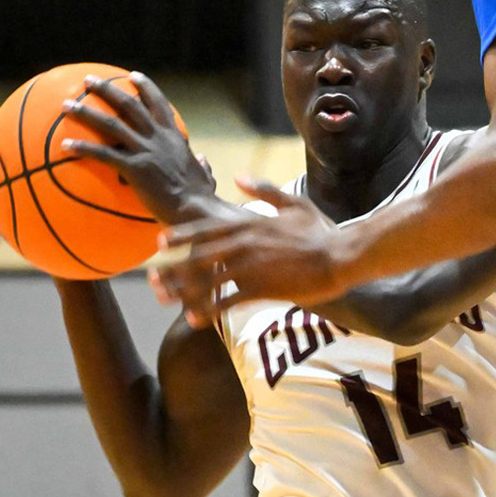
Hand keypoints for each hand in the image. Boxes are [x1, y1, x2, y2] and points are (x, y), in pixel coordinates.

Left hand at [60, 71, 217, 225]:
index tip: (132, 76)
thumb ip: (203, 165)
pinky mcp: (135, 168)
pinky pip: (103, 155)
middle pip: (129, 105)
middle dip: (107, 89)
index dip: (146, 87)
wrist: (197, 210)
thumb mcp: (206, 176)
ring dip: (86, 112)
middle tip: (88, 80)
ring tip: (66, 104)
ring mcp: (145, 151)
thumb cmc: (202, 198)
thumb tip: (203, 158)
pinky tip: (65, 145)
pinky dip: (83, 148)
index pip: (159, 104)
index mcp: (174, 137)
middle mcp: (158, 138)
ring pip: (111, 124)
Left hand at [151, 177, 353, 326]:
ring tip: (166, 300)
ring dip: (183, 290)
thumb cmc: (322, 230)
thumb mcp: (294, 202)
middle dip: (173, 266)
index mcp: (250, 222)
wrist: (342, 255)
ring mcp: (250, 266)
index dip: (181, 235)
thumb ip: (265, 189)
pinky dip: (208, 310)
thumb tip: (239, 177)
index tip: (161, 240)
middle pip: (197, 255)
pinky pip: (227, 301)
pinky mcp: (261, 288)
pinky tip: (195, 319)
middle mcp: (244, 243)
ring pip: (206, 279)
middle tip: (153, 276)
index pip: (207, 228)